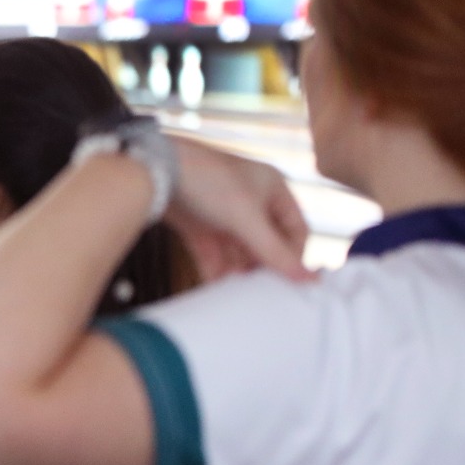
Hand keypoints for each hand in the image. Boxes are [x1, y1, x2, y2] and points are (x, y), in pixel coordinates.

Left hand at [167, 138, 314, 281]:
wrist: (154, 169)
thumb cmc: (209, 181)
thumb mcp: (247, 218)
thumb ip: (275, 251)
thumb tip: (310, 280)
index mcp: (272, 188)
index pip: (296, 229)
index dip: (295, 255)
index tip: (291, 283)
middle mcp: (250, 199)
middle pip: (265, 242)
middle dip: (262, 266)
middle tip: (263, 294)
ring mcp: (222, 211)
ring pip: (237, 250)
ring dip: (238, 272)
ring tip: (239, 296)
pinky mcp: (197, 223)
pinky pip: (213, 251)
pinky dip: (215, 269)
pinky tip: (216, 287)